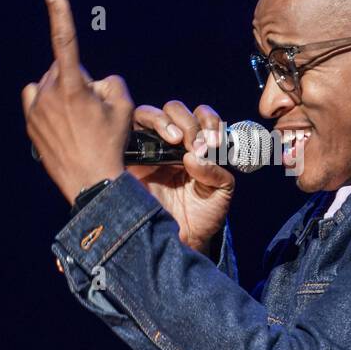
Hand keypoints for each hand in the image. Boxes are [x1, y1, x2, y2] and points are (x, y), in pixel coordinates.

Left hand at [21, 0, 132, 204]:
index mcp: (73, 86)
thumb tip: (92, 80)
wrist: (90, 181)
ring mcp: (36, 109)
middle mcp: (49, 93)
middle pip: (64, 68)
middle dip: (78, 79)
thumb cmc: (111, 143)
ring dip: (64, 91)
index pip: (66, 41)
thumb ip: (109, 81)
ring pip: (51, 83)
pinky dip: (48, 102)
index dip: (60, 13)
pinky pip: (38, 98)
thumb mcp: (124, 106)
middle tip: (93, 110)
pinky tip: (62, 121)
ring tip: (79, 121)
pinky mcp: (30, 122)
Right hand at [130, 101, 234, 254]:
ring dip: (165, 121)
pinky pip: (130, 132)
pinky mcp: (130, 159)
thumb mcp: (220, 192)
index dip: (209, 121)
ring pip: (149, 114)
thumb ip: (216, 172)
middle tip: (197, 146)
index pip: (201, 116)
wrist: (181, 240)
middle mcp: (172, 143)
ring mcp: (149, 150)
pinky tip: (162, 143)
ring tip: (177, 141)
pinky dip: (146, 127)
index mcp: (197, 145)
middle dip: (189, 122)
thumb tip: (195, 157)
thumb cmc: (201, 215)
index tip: (214, 143)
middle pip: (175, 110)